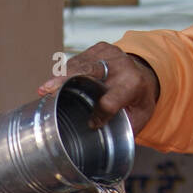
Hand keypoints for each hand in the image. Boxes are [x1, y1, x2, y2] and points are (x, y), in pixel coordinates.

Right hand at [36, 43, 159, 133]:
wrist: (145, 71)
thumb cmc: (140, 97)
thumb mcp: (142, 115)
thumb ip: (128, 127)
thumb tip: (112, 144)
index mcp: (133, 84)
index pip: (110, 100)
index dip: (100, 113)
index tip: (92, 124)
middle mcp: (120, 64)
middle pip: (89, 71)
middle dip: (66, 79)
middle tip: (48, 89)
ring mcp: (108, 53)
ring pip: (79, 64)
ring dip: (61, 77)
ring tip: (47, 90)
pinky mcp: (98, 48)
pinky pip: (78, 60)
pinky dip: (66, 72)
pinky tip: (56, 83)